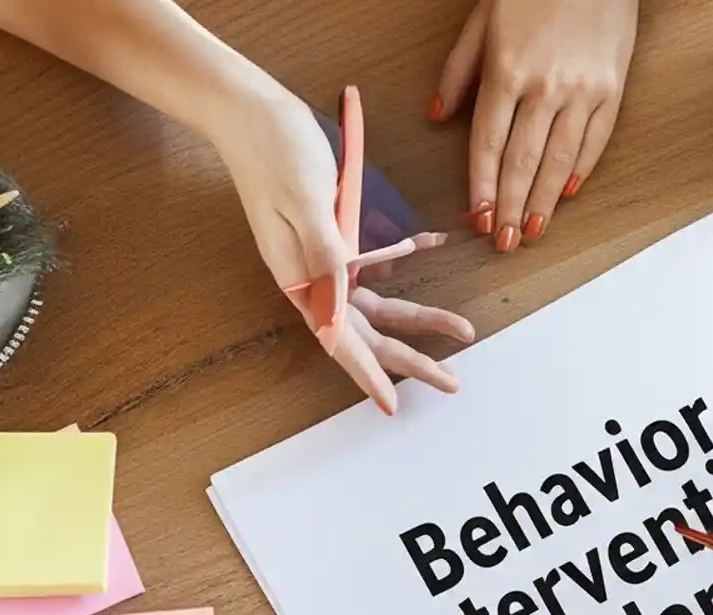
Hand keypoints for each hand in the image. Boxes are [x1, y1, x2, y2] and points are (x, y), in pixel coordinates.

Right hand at [210, 92, 474, 414]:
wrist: (251, 110)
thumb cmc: (274, 152)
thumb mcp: (307, 205)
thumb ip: (326, 262)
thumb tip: (336, 320)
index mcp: (300, 279)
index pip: (339, 340)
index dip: (367, 375)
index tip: (392, 406)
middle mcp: (313, 278)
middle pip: (368, 330)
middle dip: (411, 356)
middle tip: (452, 381)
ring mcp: (323, 259)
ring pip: (379, 301)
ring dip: (420, 315)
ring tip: (461, 329)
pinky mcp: (333, 235)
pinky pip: (374, 262)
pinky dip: (405, 256)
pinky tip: (431, 247)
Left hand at [432, 0, 638, 251]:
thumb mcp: (482, 20)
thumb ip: (458, 70)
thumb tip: (437, 116)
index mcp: (507, 72)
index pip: (488, 144)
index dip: (481, 187)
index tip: (476, 218)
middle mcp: (545, 88)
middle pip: (523, 162)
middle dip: (509, 207)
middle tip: (502, 242)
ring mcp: (583, 91)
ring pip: (560, 160)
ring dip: (542, 201)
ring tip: (530, 231)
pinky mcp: (612, 89)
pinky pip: (595, 140)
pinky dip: (580, 170)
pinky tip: (565, 194)